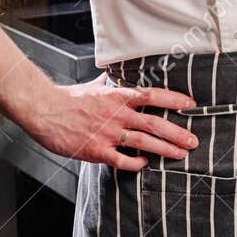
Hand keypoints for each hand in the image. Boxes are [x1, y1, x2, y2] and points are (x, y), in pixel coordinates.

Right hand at [20, 78, 198, 170]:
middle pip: (155, 123)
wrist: (42, 110)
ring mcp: (107, 133)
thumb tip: (114, 73)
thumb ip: (109, 82)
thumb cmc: (68, 98)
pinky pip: (122, 160)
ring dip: (165, 149)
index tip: (192, 104)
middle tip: (194, 141)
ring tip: (181, 154)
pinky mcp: (96, 150)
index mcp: (118, 96)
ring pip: (144, 142)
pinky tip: (145, 164)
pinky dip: (136, 163)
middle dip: (178, 133)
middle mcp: (117, 114)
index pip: (153, 95)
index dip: (175, 99)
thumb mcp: (93, 86)